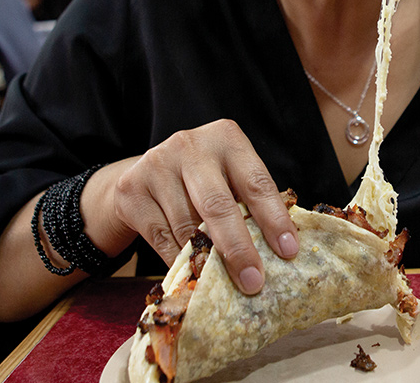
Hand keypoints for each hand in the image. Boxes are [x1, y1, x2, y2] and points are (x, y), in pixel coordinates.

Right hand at [99, 119, 299, 293]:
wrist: (144, 172)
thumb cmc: (204, 180)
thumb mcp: (230, 176)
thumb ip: (249, 203)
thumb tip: (279, 251)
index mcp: (226, 137)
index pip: (256, 182)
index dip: (274, 219)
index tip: (288, 251)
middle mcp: (190, 146)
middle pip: (218, 205)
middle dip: (239, 248)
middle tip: (254, 281)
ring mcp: (156, 165)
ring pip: (187, 226)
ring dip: (207, 259)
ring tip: (222, 280)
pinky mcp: (130, 190)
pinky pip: (161, 238)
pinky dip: (179, 260)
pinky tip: (193, 272)